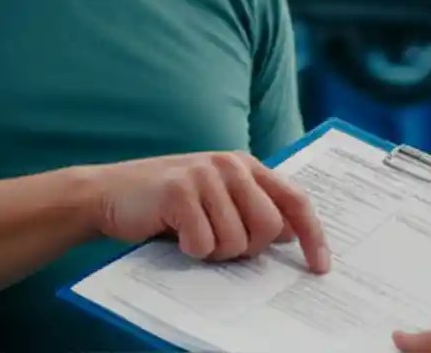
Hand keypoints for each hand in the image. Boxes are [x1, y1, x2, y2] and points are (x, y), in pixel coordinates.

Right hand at [92, 151, 331, 273]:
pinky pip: (204, 244)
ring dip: (213, 252)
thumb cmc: (167, 204)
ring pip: (236, 242)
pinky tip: (174, 234)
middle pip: (269, 227)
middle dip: (246, 249)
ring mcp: (205, 175)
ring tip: (191, 234)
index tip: (321, 266)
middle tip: (216, 242)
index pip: (295, 200)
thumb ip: (253, 208)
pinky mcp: (180, 190)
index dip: (313, 235)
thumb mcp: (216, 199)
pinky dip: (190, 251)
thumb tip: (290, 233)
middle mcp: (230, 165)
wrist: (109, 194)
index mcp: (246, 166)